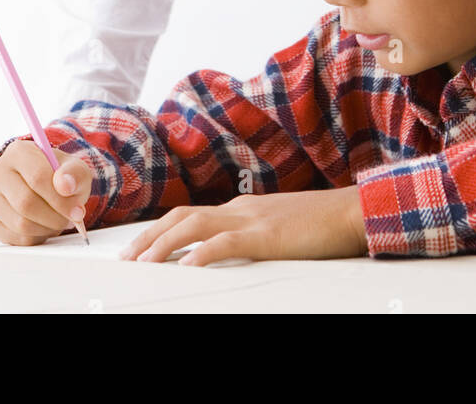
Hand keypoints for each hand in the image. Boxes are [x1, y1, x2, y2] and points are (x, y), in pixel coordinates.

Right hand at [0, 142, 93, 244]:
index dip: (60, 199)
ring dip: (46, 228)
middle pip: (26, 203)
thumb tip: (65, 186)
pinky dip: (36, 237)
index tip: (77, 211)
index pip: (37, 178)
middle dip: (55, 217)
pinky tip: (44, 226)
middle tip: (69, 219)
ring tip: (57, 221)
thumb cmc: (59, 175)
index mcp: (18, 151)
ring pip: (20, 224)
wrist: (43, 184)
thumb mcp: (74, 168)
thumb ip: (74, 173)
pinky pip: (15, 239)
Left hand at [117, 185, 367, 265]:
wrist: (350, 210)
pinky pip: (226, 243)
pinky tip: (186, 267)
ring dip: (163, 244)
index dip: (160, 230)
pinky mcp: (265, 235)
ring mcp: (251, 219)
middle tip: (126, 258)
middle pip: (181, 215)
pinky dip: (202, 254)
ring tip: (143, 263)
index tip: (139, 248)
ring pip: (194, 225)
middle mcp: (238, 209)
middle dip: (150, 236)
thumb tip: (229, 250)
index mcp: (240, 208)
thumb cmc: (320, 224)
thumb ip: (252, 234)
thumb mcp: (278, 227)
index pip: (189, 214)